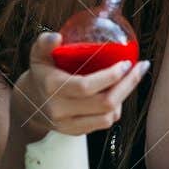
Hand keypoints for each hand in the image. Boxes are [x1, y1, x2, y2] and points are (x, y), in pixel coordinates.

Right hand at [13, 32, 149, 136]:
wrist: (28, 104)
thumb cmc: (41, 73)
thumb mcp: (38, 55)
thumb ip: (45, 43)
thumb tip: (57, 37)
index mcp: (53, 87)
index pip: (86, 87)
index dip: (110, 76)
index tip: (126, 63)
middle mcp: (60, 109)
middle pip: (104, 104)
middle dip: (127, 85)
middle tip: (140, 68)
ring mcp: (68, 124)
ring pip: (107, 117)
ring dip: (123, 97)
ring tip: (129, 79)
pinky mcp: (75, 132)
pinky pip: (102, 123)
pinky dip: (114, 109)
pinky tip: (118, 93)